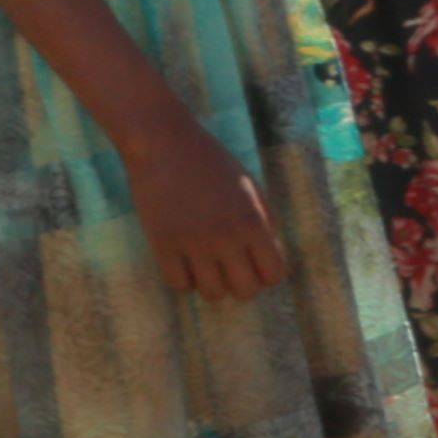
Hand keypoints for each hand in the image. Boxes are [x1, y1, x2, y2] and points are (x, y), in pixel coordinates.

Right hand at [127, 112, 288, 301]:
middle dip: (241, 283)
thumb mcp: (252, 189)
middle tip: (231, 268)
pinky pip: (178, 285)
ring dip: (213, 284)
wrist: (165, 143)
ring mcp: (193, 243)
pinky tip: (184, 264)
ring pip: (212, 294)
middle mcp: (227, 237)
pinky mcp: (163, 244)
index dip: (266, 274)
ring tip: (206, 266)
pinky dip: (184, 281)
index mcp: (254, 222)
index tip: (255, 264)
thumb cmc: (212, 163)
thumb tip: (270, 258)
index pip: (274, 274)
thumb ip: (265, 222)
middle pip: (246, 291)